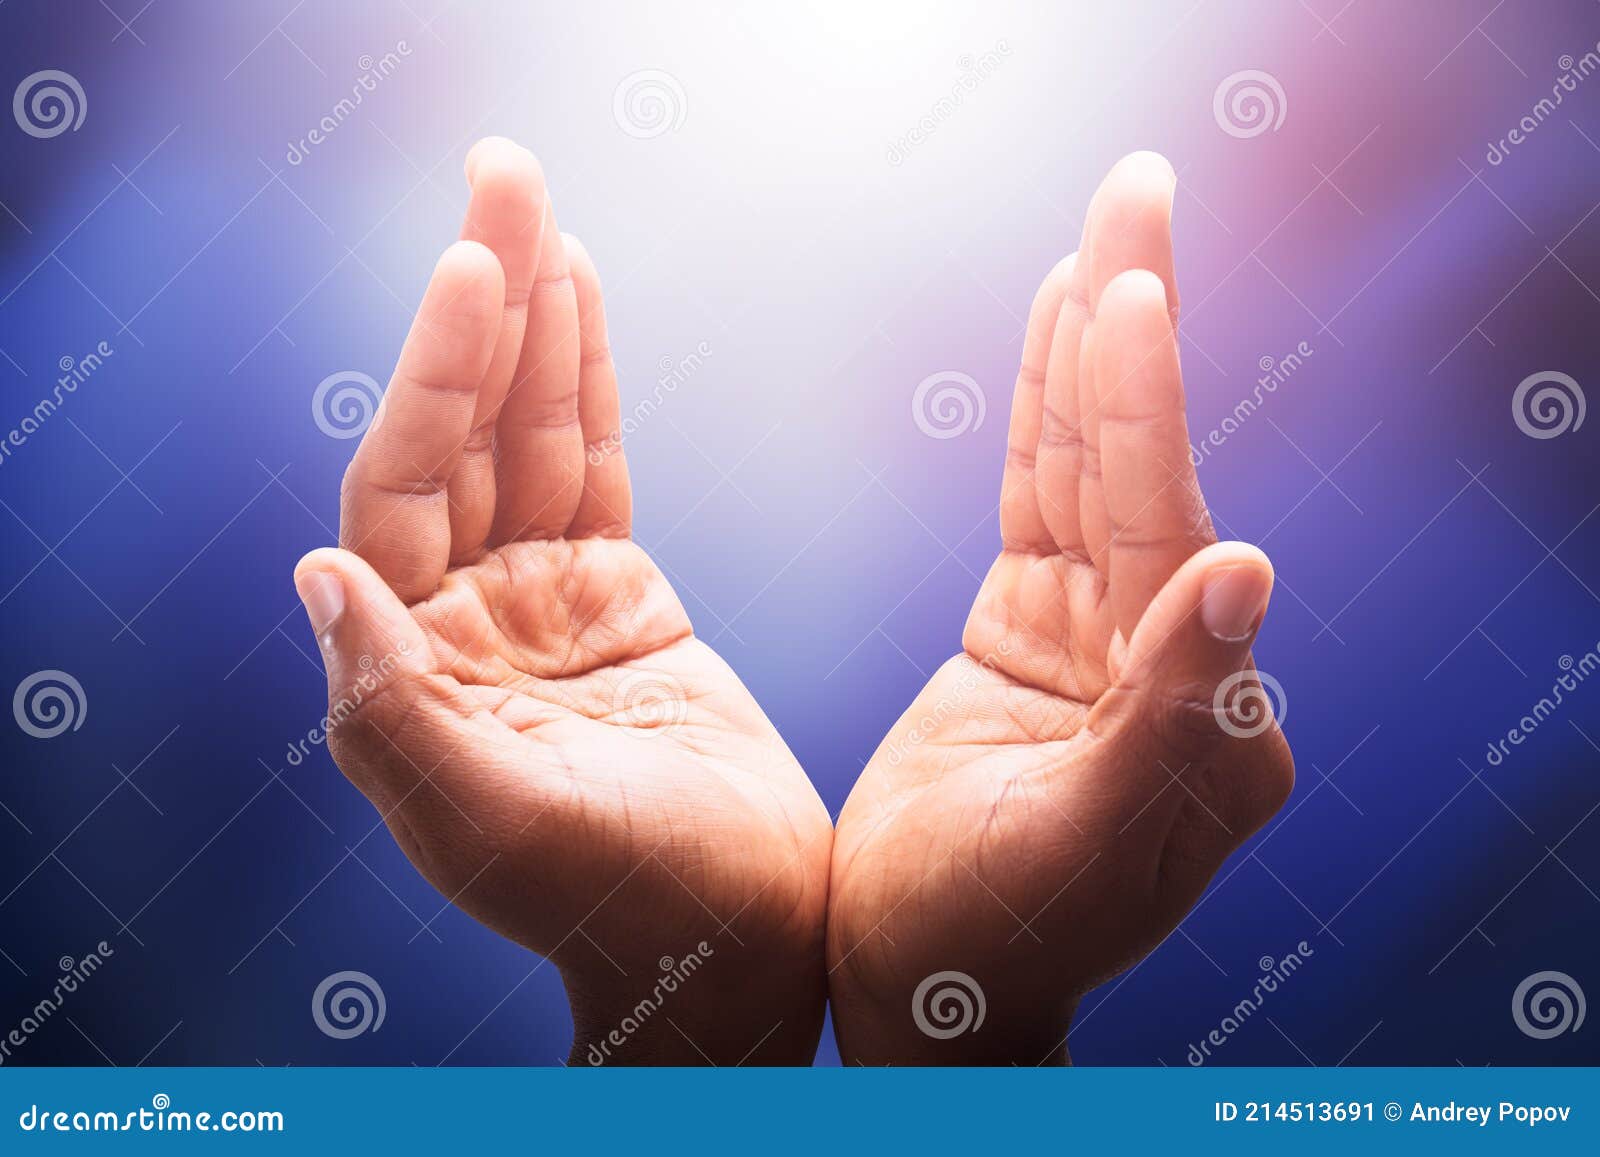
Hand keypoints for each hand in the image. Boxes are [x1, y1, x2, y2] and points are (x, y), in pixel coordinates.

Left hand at [294, 139, 832, 1065]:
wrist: (740, 936)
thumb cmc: (626, 902)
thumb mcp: (499, 825)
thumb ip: (395, 706)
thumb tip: (318, 566)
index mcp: (415, 669)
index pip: (406, 487)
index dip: (437, 374)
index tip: (475, 266)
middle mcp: (461, 618)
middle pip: (462, 429)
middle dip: (483, 302)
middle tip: (502, 171)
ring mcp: (537, 597)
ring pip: (529, 432)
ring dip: (533, 318)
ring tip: (536, 203)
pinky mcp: (615, 590)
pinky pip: (595, 463)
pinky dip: (588, 379)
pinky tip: (579, 299)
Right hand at [826, 153, 1294, 1064]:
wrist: (919, 986)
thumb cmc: (985, 949)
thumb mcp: (1072, 855)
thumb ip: (1166, 721)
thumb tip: (1246, 571)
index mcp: (1200, 727)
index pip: (1166, 538)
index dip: (1141, 415)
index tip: (1128, 291)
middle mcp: (1171, 667)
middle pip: (1148, 471)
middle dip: (1137, 330)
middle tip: (1136, 190)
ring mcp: (1104, 639)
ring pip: (1097, 469)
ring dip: (1097, 348)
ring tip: (1102, 230)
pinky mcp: (1040, 627)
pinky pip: (1048, 499)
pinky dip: (1050, 412)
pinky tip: (1060, 331)